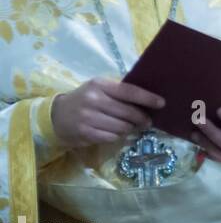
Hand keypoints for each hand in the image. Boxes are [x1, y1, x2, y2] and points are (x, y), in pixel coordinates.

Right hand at [50, 78, 164, 146]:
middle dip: (142, 118)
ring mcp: (88, 117)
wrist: (56, 115)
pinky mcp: (85, 132)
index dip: (147, 98)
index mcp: (99, 85)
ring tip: (131, 127)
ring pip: (122, 127)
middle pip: (128, 112)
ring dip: (130, 129)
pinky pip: (112, 137)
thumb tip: (148, 100)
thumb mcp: (98, 89)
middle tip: (147, 121)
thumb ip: (119, 92)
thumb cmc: (85, 100)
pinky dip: (118, 136)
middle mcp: (93, 100)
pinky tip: (117, 132)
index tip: (161, 103)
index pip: (129, 91)